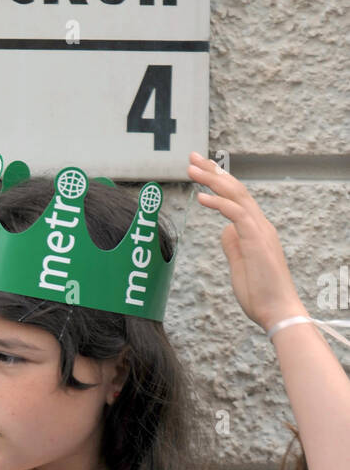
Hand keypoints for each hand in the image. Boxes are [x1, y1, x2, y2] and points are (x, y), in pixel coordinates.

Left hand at [187, 152, 306, 330]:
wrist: (277, 311)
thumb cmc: (260, 294)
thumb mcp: (239, 266)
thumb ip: (233, 246)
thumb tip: (223, 230)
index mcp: (255, 230)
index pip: (235, 198)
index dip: (218, 181)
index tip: (199, 169)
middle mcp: (259, 225)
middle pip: (235, 189)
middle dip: (213, 171)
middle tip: (192, 157)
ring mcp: (260, 231)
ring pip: (236, 195)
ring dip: (213, 181)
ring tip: (192, 170)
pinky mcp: (257, 240)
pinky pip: (236, 214)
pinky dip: (219, 203)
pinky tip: (201, 197)